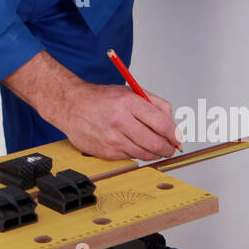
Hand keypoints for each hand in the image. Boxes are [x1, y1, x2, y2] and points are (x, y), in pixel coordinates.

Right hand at [2, 50, 182, 160]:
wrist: (70, 105)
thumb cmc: (100, 98)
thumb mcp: (130, 91)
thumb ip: (155, 105)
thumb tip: (173, 125)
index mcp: (129, 102)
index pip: (162, 124)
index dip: (175, 134)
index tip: (178, 138)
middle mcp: (120, 121)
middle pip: (156, 143)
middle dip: (168, 148)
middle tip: (171, 148)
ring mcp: (112, 139)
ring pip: (145, 154)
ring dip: (154, 153)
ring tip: (153, 146)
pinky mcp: (106, 152)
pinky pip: (130, 157)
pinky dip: (135, 153)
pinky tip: (131, 143)